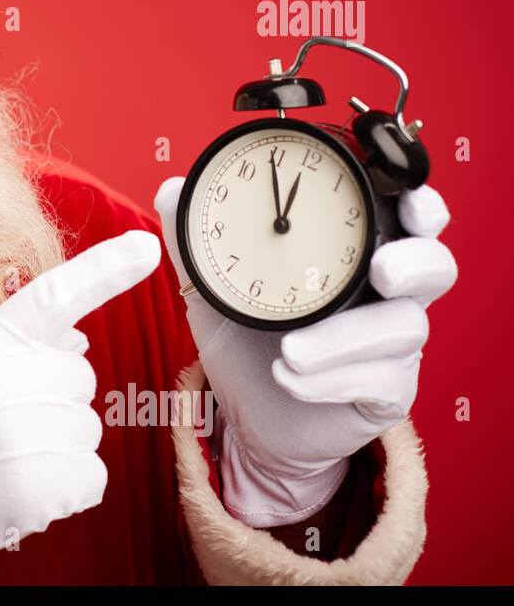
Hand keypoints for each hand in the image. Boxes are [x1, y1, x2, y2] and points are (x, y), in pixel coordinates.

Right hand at [0, 230, 161, 559]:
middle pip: (79, 378)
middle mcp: (15, 378)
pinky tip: (24, 486)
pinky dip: (67, 486)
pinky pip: (93, 475)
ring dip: (58, 445)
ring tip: (4, 458)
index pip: (57, 294)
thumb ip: (10, 342)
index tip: (146, 249)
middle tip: (2, 423)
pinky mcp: (48, 483)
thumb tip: (76, 339)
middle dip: (54, 399)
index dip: (107, 269)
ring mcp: (34, 431)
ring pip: (87, 428)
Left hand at [154, 177, 457, 527]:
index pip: (403, 219)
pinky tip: (288, 376)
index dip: (421, 205)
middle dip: (417, 262)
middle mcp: (384, 294)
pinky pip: (379, 382)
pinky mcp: (385, 393)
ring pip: (405, 328)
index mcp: (352, 254)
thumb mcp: (213, 288)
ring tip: (291, 349)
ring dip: (347, 337)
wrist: (246, 416)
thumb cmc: (244, 341)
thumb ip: (194, 240)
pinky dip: (330, 379)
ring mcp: (390, 346)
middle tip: (382, 270)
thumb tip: (170, 189)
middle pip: (434, 267)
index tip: (409, 201)